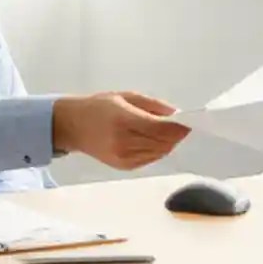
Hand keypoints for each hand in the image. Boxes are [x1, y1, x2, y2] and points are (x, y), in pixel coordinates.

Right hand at [52, 92, 189, 169]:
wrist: (73, 126)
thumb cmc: (98, 107)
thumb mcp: (125, 96)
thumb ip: (153, 105)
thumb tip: (176, 113)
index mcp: (123, 120)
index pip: (160, 128)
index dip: (178, 127)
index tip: (189, 121)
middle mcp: (123, 142)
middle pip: (163, 143)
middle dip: (176, 135)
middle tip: (183, 125)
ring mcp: (123, 157)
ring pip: (159, 153)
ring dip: (169, 143)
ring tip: (170, 132)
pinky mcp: (124, 167)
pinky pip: (150, 159)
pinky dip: (158, 150)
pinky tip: (156, 141)